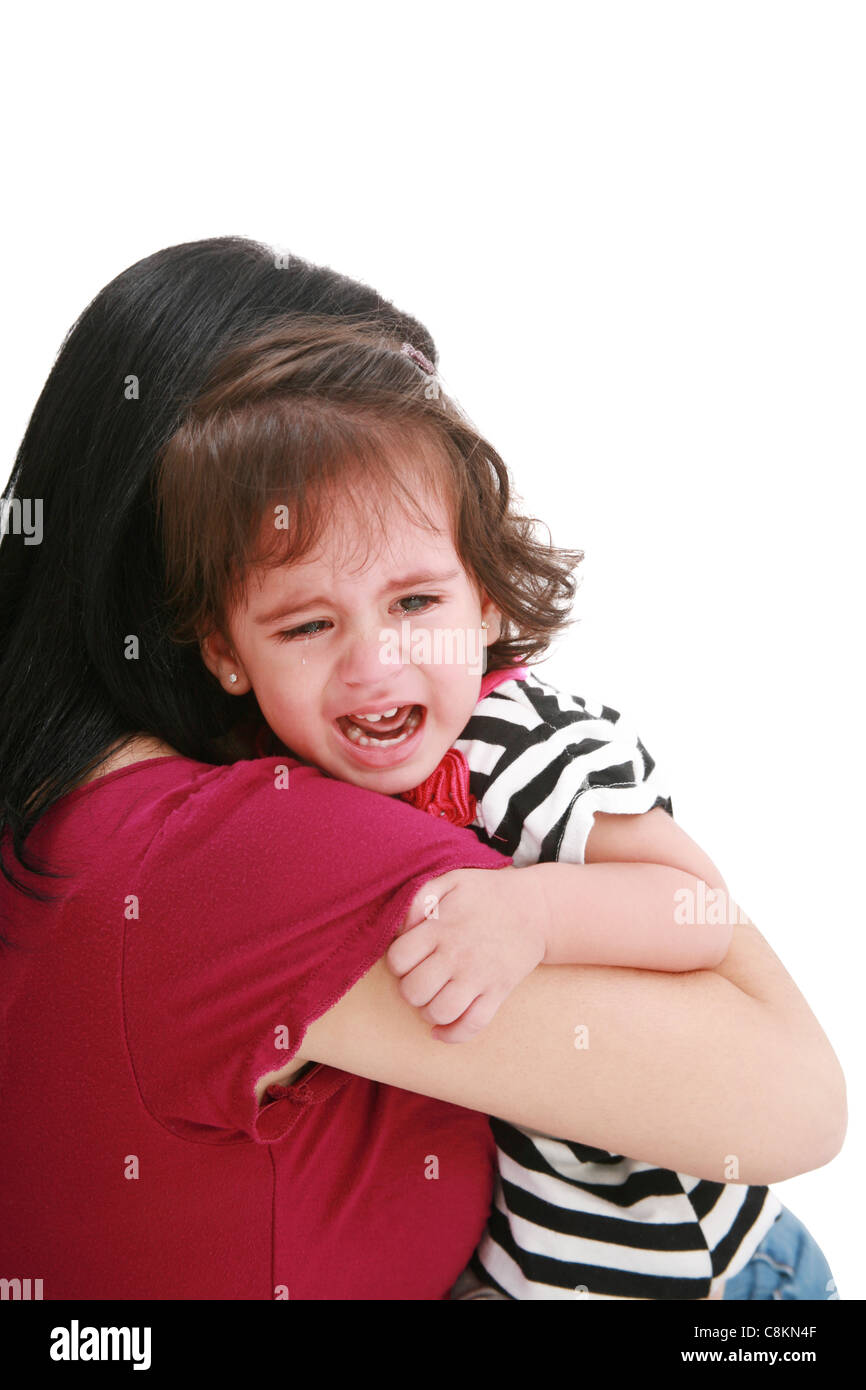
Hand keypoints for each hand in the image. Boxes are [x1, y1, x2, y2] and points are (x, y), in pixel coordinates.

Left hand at [385, 867, 546, 1042]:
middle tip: (420, 980)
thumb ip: (419, 898)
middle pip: (414, 991)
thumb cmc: (488, 894)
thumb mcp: (451, 881)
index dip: (396, 963)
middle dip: (409, 990)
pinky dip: (452, 1035)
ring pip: (440, 1012)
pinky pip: (472, 1025)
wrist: (537, 908)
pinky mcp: (499, 992)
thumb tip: (401, 929)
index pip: (398, 959)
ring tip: (431, 1000)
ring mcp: (480, 976)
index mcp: (441, 928)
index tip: (407, 959)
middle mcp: (458, 955)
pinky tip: (440, 1031)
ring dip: (428, 1013)